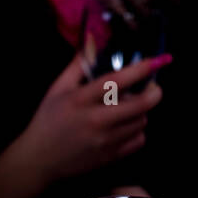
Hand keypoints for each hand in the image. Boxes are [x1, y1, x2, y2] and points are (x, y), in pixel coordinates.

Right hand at [31, 52, 169, 184]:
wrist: (39, 160)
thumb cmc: (48, 120)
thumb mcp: (58, 88)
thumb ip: (79, 64)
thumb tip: (92, 38)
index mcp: (80, 99)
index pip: (116, 81)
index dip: (141, 69)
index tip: (159, 60)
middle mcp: (95, 120)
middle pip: (140, 104)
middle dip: (154, 92)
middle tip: (152, 86)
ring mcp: (105, 141)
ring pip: (142, 121)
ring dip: (142, 110)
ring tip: (129, 106)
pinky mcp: (110, 157)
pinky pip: (139, 140)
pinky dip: (137, 130)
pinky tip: (125, 125)